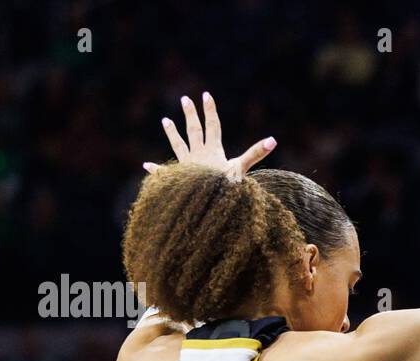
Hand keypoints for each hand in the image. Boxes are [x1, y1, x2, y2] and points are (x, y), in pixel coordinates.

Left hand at [142, 92, 276, 181]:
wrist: (203, 206)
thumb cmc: (223, 189)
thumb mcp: (241, 170)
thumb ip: (255, 154)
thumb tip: (273, 140)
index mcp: (213, 151)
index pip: (212, 127)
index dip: (210, 111)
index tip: (206, 95)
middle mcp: (197, 155)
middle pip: (193, 131)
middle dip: (191, 115)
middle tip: (185, 100)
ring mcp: (186, 166)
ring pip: (178, 146)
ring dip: (172, 133)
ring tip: (165, 120)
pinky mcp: (178, 179)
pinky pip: (164, 174)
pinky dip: (156, 170)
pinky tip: (147, 165)